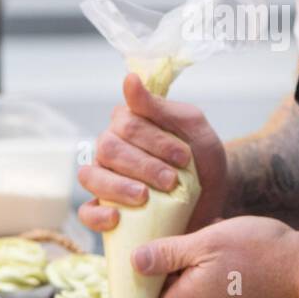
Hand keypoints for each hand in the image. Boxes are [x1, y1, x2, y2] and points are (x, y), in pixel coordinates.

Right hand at [77, 73, 227, 232]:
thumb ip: (159, 105)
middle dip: (143, 166)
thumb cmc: (201, 158)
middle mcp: (109, 147)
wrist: (212, 199)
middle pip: (109, 149)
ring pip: (92, 176)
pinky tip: (117, 218)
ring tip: (144, 198)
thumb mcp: (192, 127)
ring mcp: (103, 177)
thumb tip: (128, 79)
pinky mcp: (103, 208)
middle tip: (171, 181)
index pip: (127, 124)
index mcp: (127, 122)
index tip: (184, 158)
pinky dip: (98, 216)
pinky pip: (86, 212)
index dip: (156, 141)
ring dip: (119, 187)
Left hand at [133, 216, 298, 297]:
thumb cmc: (257, 253)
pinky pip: (206, 280)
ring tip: (184, 232)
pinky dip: (202, 262)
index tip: (123, 269)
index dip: (131, 295)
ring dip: (182, 261)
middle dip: (157, 270)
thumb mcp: (205, 244)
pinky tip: (210, 236)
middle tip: (152, 237)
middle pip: (165, 296)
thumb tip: (133, 263)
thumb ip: (167, 254)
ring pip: (186, 285)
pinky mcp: (234, 297)